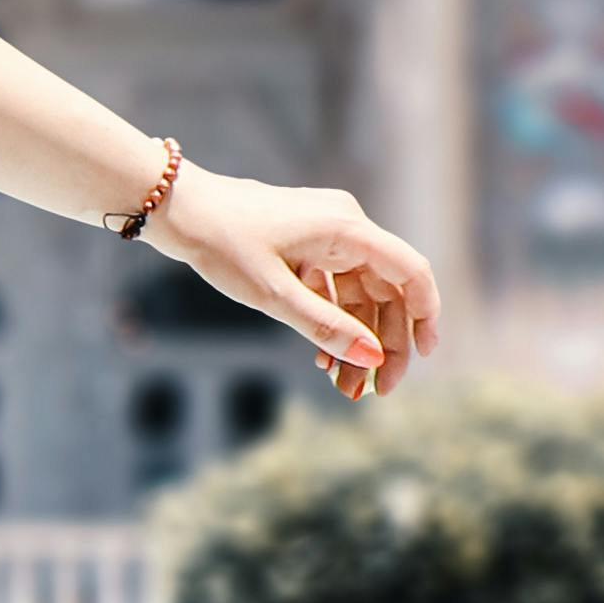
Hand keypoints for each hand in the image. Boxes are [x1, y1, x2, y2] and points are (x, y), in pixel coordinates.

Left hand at [145, 167, 440, 403]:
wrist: (178, 211)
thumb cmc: (222, 245)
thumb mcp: (273, 294)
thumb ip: (325, 326)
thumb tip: (374, 358)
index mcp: (348, 229)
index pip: (410, 272)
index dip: (424, 315)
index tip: (423, 358)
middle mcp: (346, 226)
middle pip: (386, 290)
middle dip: (384, 342)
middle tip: (376, 391)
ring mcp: (326, 234)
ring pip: (358, 294)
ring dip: (355, 339)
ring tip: (345, 387)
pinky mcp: (306, 244)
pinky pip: (333, 287)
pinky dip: (331, 321)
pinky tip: (322, 359)